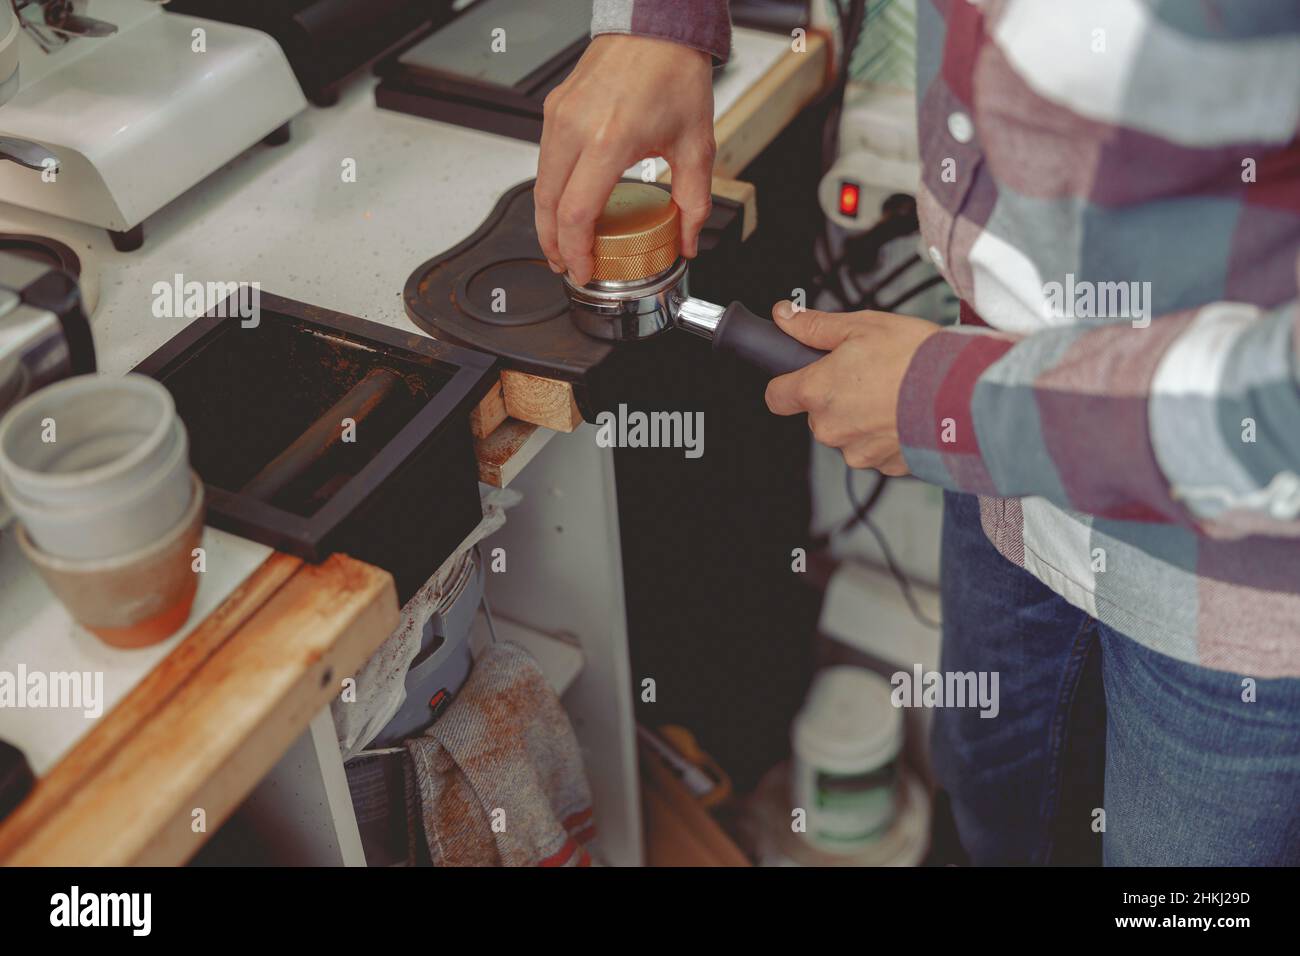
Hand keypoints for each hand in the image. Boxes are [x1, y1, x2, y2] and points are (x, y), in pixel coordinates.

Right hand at [535, 34, 715, 285]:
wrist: (655, 25)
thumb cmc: (673, 71)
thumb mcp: (696, 142)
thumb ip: (694, 199)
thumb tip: (690, 238)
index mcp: (610, 140)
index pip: (576, 213)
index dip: (576, 251)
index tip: (584, 271)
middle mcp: (576, 127)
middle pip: (547, 205)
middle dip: (553, 245)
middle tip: (567, 267)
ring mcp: (559, 116)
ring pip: (540, 183)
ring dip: (548, 219)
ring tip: (565, 243)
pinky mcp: (554, 108)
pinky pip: (545, 160)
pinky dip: (550, 190)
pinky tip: (566, 204)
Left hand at [764, 301, 939, 474]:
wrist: (963, 394)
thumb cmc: (914, 358)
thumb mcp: (861, 326)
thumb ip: (815, 326)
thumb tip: (784, 316)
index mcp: (817, 392)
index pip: (777, 396)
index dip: (787, 383)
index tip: (801, 375)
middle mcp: (831, 427)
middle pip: (817, 414)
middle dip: (836, 396)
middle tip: (866, 373)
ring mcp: (857, 450)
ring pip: (847, 432)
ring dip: (862, 416)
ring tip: (893, 392)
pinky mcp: (885, 465)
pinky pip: (876, 448)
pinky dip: (887, 433)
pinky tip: (906, 412)